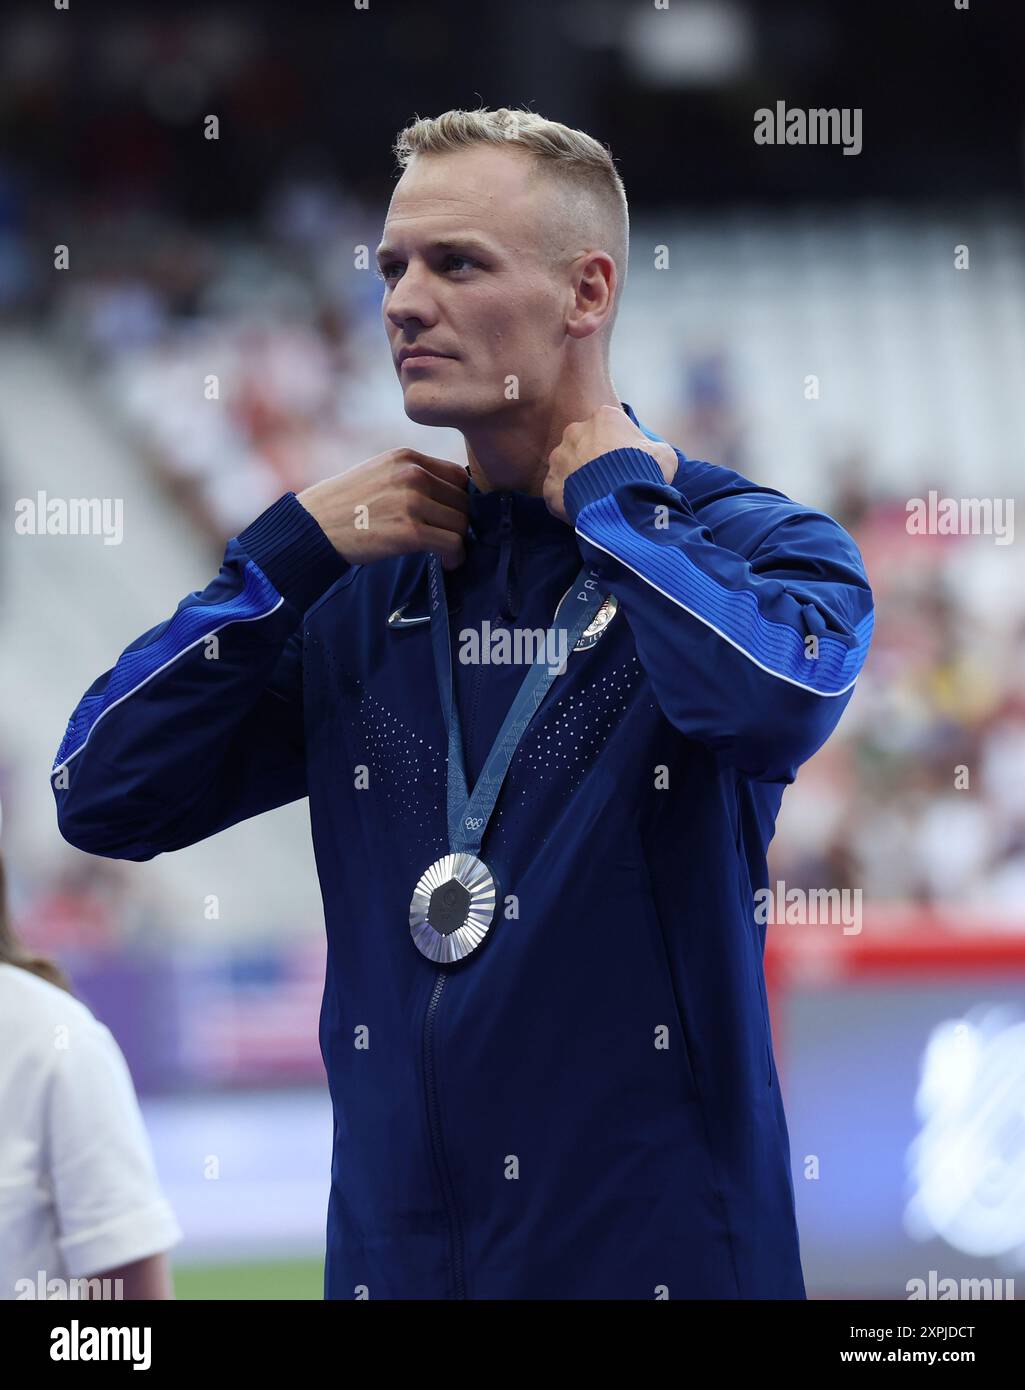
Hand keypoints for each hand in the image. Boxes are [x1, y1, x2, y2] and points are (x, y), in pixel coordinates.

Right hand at [298, 449, 469, 569]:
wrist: (312, 527)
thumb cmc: (344, 505)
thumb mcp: (379, 473)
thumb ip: (411, 477)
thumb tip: (450, 496)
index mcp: (406, 457)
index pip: (458, 475)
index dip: (460, 499)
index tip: (451, 516)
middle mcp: (412, 475)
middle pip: (463, 500)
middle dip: (459, 522)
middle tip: (448, 538)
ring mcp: (412, 502)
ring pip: (461, 522)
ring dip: (458, 541)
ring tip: (445, 552)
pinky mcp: (410, 532)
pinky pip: (452, 543)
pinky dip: (455, 556)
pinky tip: (447, 562)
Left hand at [543, 404, 677, 522]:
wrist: (622, 501)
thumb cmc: (645, 473)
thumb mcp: (664, 455)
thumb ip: (654, 449)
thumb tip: (652, 455)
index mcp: (604, 418)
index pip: (609, 427)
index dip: (619, 447)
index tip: (627, 464)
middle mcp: (575, 432)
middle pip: (583, 444)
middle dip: (593, 461)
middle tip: (609, 481)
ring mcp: (558, 458)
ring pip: (566, 467)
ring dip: (578, 480)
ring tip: (595, 498)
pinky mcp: (549, 485)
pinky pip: (557, 492)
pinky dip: (568, 501)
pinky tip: (583, 511)